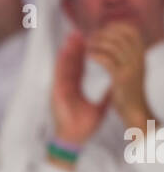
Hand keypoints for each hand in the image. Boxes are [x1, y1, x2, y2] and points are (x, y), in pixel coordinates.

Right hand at [50, 30, 110, 146]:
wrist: (75, 138)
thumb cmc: (84, 127)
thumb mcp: (100, 109)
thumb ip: (106, 97)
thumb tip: (116, 87)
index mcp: (75, 89)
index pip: (79, 68)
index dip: (83, 55)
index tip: (88, 41)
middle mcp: (66, 86)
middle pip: (70, 63)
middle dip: (74, 48)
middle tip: (78, 32)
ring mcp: (60, 89)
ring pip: (64, 66)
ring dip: (67, 51)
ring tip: (71, 37)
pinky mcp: (56, 93)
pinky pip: (58, 74)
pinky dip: (61, 63)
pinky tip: (64, 51)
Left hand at [85, 20, 147, 127]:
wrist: (134, 112)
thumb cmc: (130, 92)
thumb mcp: (133, 70)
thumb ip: (128, 57)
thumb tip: (118, 43)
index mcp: (141, 56)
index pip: (132, 31)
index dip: (116, 26)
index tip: (103, 29)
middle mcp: (139, 59)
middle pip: (121, 35)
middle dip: (104, 33)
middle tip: (91, 36)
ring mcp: (131, 68)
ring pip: (113, 45)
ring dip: (98, 42)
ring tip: (88, 45)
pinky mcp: (121, 78)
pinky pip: (107, 60)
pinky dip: (96, 54)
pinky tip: (89, 55)